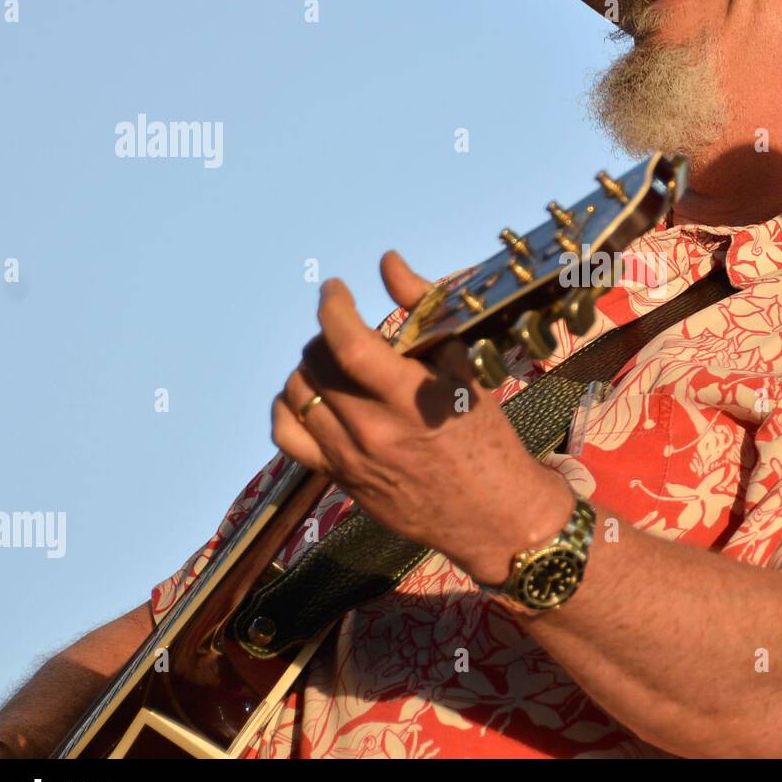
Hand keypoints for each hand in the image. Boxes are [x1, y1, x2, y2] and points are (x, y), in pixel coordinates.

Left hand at [271, 250, 572, 584]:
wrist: (494, 518)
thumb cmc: (488, 440)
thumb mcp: (467, 372)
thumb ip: (425, 313)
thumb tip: (388, 263)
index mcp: (410, 401)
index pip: (348, 345)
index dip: (333, 306)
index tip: (336, 289)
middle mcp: (372, 431)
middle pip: (314, 365)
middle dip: (327, 336)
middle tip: (350, 333)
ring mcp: (349, 458)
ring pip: (296, 394)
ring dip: (310, 369)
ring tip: (336, 366)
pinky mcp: (339, 479)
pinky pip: (287, 435)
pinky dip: (290, 407)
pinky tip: (312, 398)